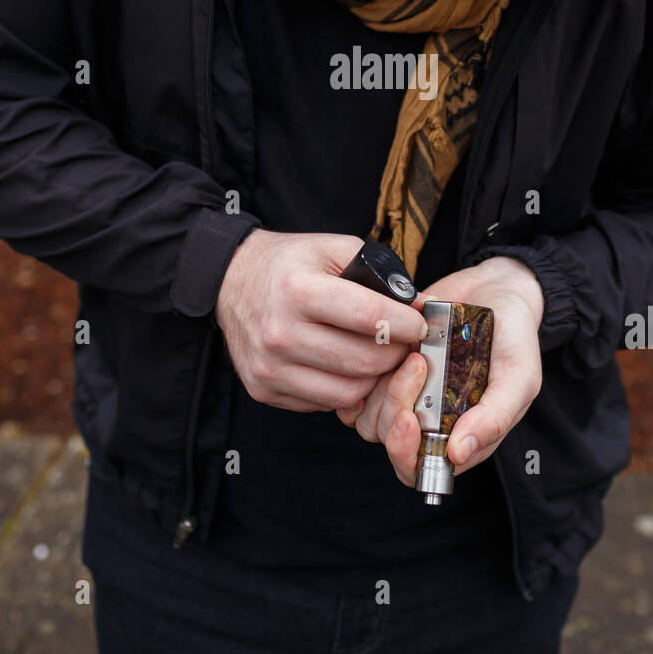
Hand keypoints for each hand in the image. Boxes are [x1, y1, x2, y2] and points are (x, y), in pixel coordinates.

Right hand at [215, 230, 428, 411]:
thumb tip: (422, 306)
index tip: (421, 324)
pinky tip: (343, 366)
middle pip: (362, 362)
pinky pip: (322, 404)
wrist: (230, 281)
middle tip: (404, 343)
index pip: (367, 317)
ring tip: (377, 357)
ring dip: (373, 378)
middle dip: (396, 354)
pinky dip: (343, 390)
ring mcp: (269, 366)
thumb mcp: (334, 249)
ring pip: (348, 393)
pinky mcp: (264, 389)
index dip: (405, 324)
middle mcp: (279, 332)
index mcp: (298, 290)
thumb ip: (380, 273)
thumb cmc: (289, 264)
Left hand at [337, 256, 543, 487]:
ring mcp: (404, 395)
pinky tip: (393, 343)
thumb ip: (495, 417)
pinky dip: (367, 368)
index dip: (406, 452)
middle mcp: (427, 422)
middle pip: (387, 440)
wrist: (496, 289)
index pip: (417, 467)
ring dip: (385, 384)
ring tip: (414, 349)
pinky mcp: (386, 369)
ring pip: (369, 414)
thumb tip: (458, 455)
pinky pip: (358, 384)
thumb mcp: (519, 376)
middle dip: (394, 408)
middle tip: (417, 364)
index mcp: (458, 435)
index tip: (411, 418)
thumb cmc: (514, 338)